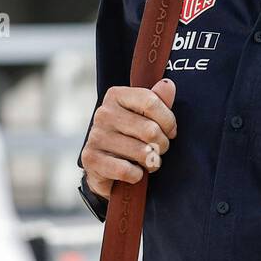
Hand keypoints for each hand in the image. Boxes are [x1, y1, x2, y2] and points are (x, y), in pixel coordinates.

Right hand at [80, 79, 176, 197]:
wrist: (108, 166)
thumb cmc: (133, 136)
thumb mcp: (148, 116)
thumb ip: (159, 101)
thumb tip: (167, 85)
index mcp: (117, 96)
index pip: (151, 101)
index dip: (168, 120)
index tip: (170, 131)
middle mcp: (103, 113)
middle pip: (151, 130)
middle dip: (162, 145)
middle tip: (158, 149)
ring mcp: (95, 136)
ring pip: (142, 152)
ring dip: (151, 162)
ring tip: (146, 160)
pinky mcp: (90, 159)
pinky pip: (127, 171)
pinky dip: (137, 175)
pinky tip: (133, 171)